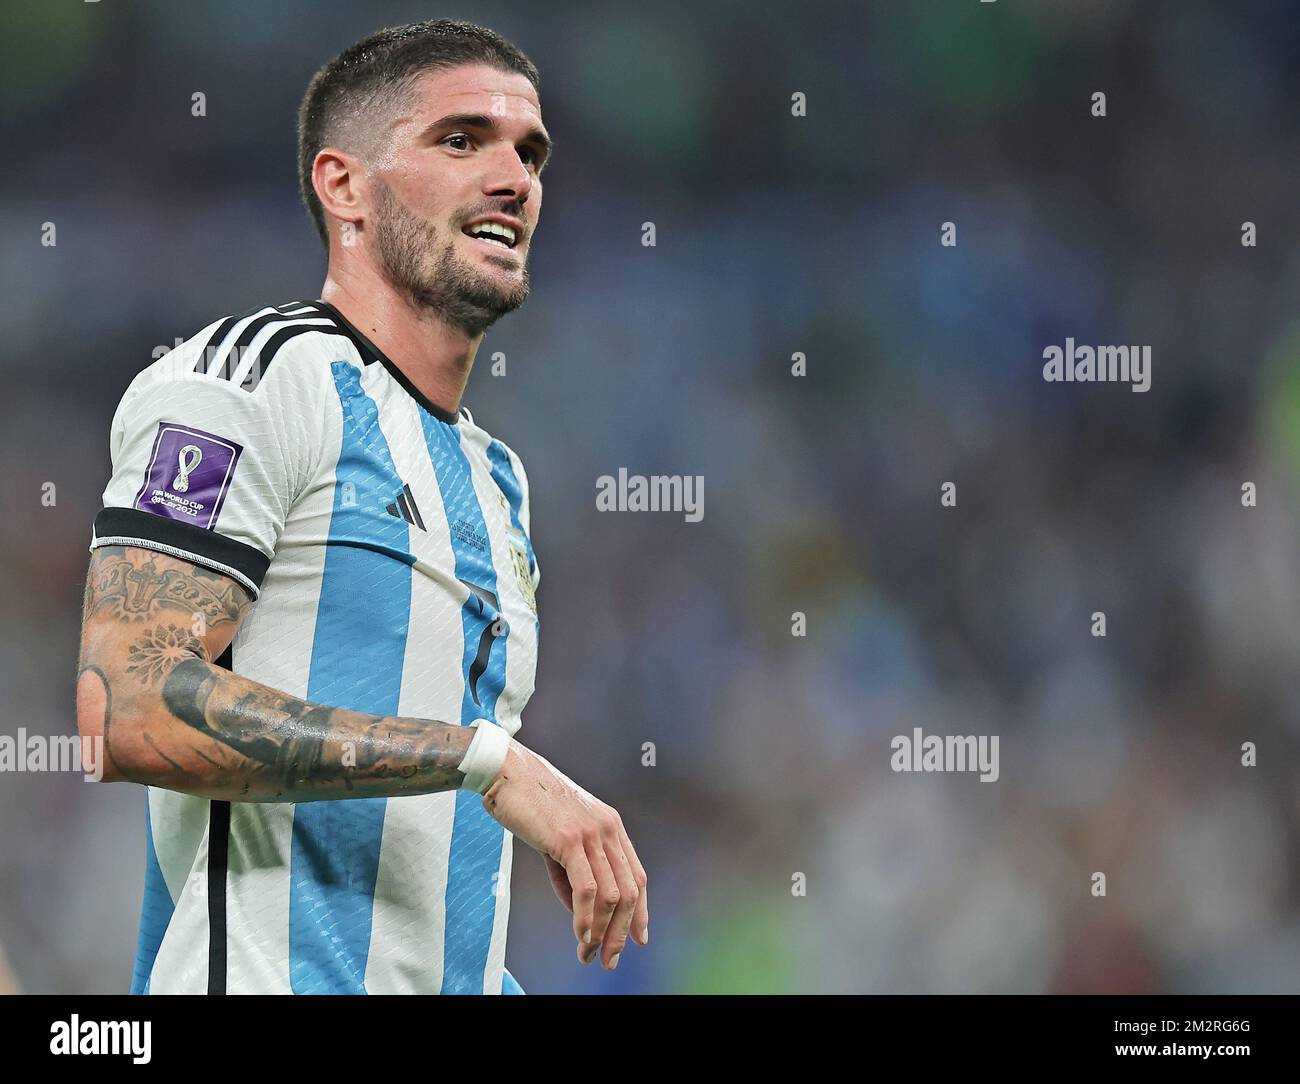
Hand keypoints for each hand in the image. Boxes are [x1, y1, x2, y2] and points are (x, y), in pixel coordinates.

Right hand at [481, 740, 647, 969]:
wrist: (506, 772)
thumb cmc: (528, 804)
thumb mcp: (559, 838)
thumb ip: (572, 872)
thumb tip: (581, 912)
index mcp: (610, 826)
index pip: (637, 875)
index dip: (641, 910)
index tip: (639, 938)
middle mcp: (608, 829)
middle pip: (630, 891)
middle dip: (623, 931)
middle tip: (610, 959)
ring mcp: (591, 834)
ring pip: (612, 895)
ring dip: (603, 931)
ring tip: (589, 953)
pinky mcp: (569, 840)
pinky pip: (588, 889)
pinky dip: (587, 918)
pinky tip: (580, 934)